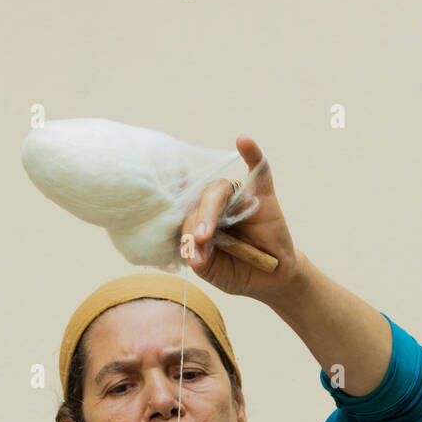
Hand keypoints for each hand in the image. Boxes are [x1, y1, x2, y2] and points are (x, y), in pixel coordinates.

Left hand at [180, 134, 300, 301]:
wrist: (270, 280)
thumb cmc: (236, 271)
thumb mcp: (210, 270)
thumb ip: (198, 257)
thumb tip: (194, 249)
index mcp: (196, 219)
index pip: (180, 210)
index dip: (168, 206)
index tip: (151, 206)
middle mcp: (213, 204)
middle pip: (197, 201)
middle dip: (195, 222)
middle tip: (199, 242)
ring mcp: (237, 197)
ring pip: (218, 190)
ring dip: (209, 210)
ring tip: (205, 235)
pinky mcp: (261, 194)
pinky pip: (258, 169)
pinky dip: (253, 152)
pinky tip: (244, 141)